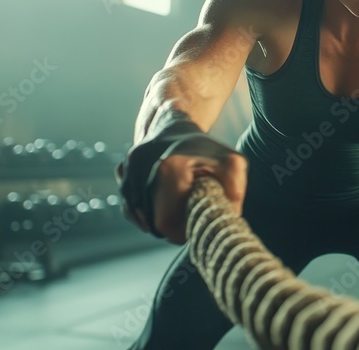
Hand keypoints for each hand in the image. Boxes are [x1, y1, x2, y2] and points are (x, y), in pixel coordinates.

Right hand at [119, 151, 246, 243]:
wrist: (178, 125)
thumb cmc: (207, 148)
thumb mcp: (231, 163)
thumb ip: (235, 189)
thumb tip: (230, 216)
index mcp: (170, 169)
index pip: (167, 224)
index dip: (183, 232)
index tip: (195, 226)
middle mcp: (144, 169)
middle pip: (151, 221)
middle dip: (170, 226)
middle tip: (188, 218)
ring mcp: (129, 169)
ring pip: (138, 214)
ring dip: (156, 219)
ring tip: (177, 209)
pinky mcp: (123, 171)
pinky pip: (130, 204)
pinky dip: (143, 210)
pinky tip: (160, 204)